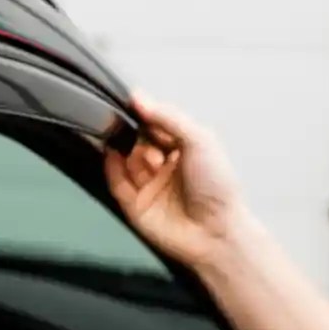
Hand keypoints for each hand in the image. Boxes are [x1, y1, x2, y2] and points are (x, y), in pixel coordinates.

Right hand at [104, 94, 247, 267]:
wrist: (215, 232)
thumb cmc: (218, 188)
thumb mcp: (199, 140)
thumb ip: (168, 117)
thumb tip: (139, 97)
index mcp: (185, 149)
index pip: (156, 125)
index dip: (145, 114)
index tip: (133, 103)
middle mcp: (165, 166)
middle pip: (137, 140)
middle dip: (133, 132)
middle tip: (131, 126)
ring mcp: (149, 185)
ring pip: (125, 159)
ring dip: (126, 149)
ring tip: (132, 146)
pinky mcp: (134, 205)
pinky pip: (116, 182)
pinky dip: (111, 167)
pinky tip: (111, 153)